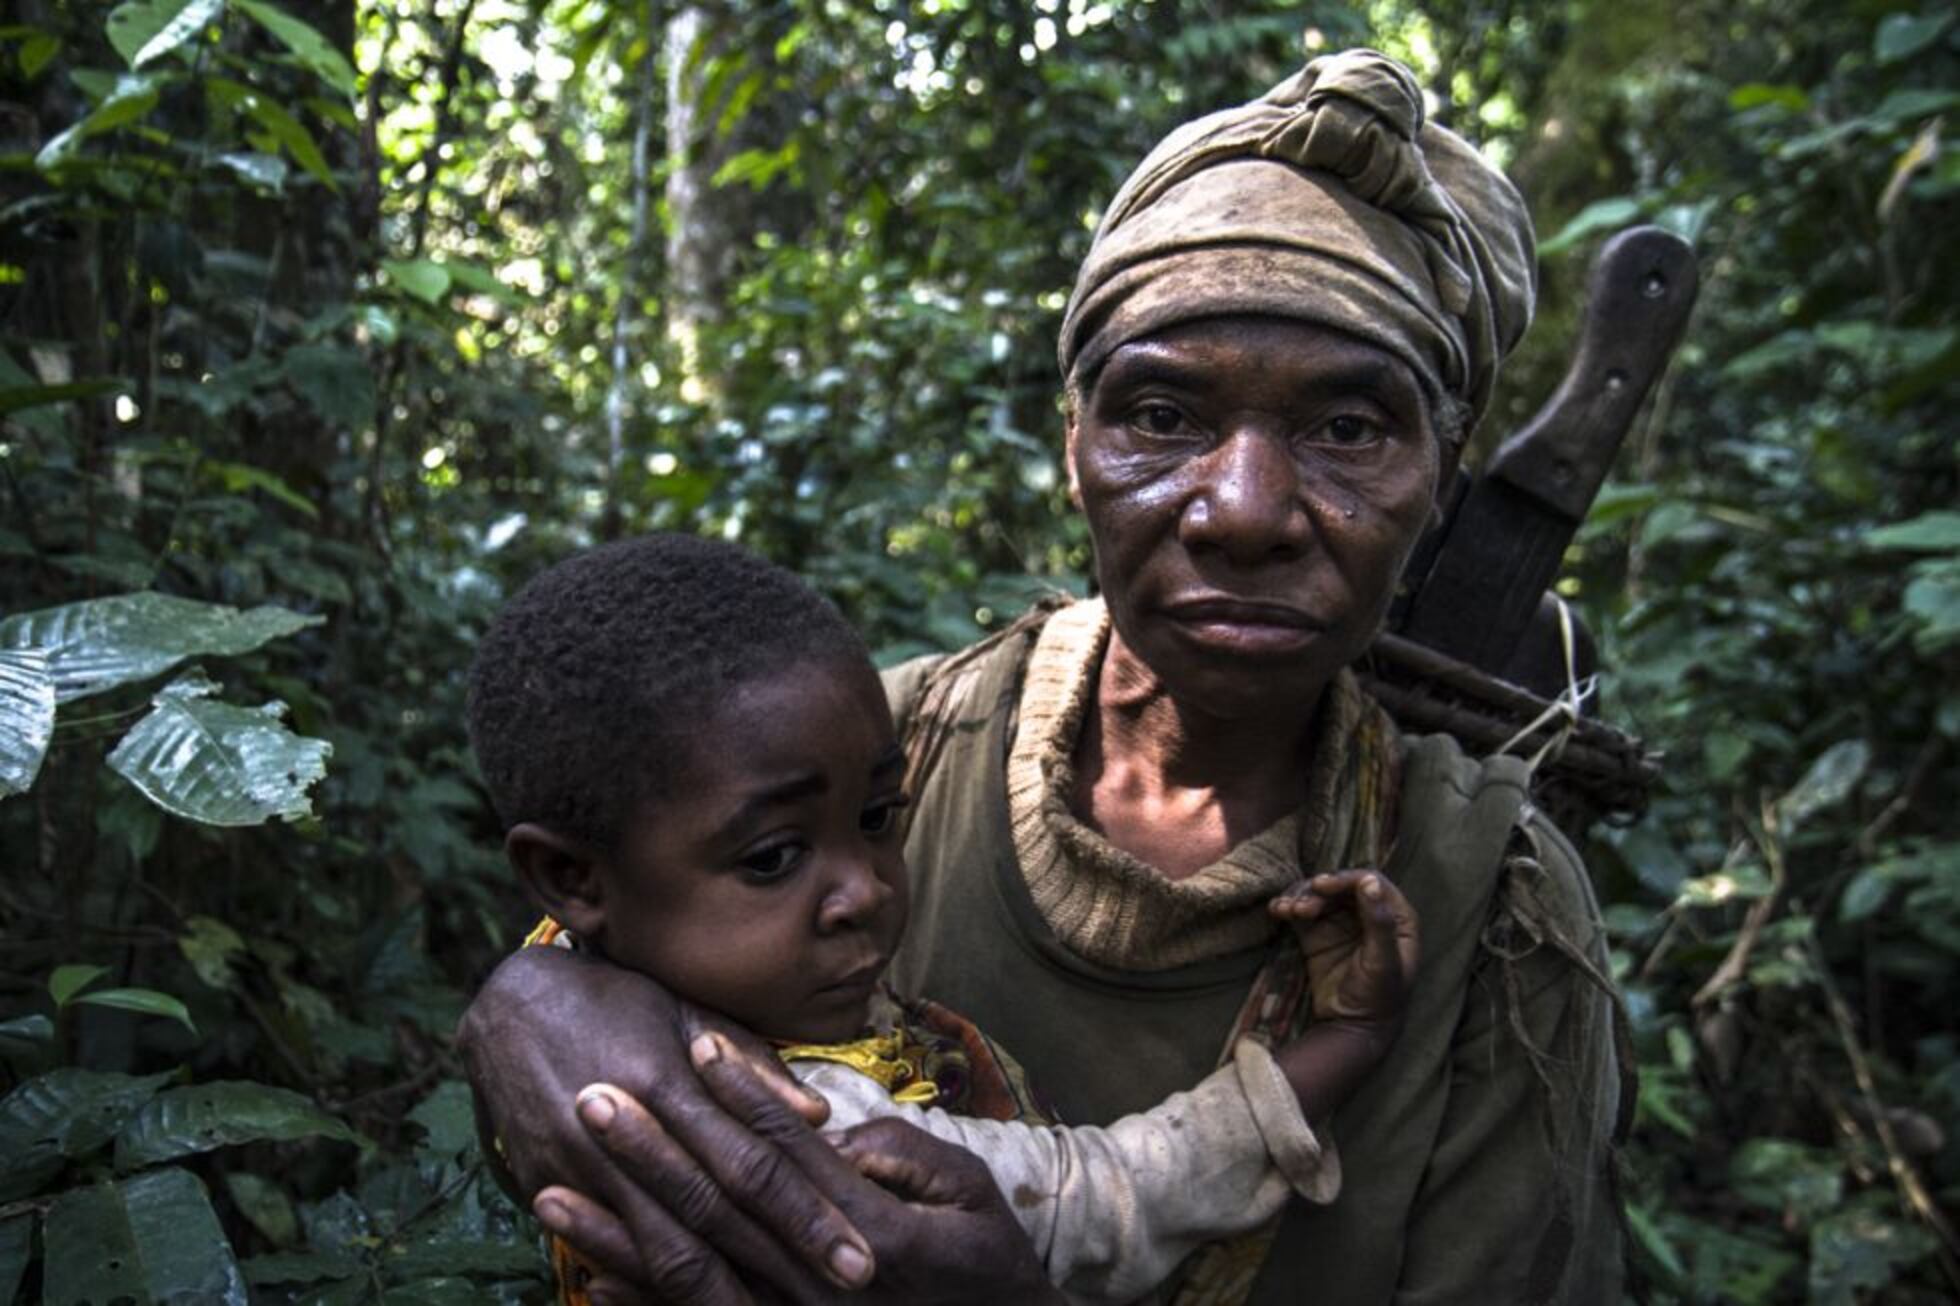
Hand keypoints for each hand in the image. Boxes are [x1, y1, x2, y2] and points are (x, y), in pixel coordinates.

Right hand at [456, 946, 873, 1302]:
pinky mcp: (547, 1188)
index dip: (807, 1210)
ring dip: (724, 1289)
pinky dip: (650, 1285)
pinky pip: (608, 1251)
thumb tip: (819, 1114)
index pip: (750, 1161)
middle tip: (850, 1285)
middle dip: (784, 1257)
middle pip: (716, 1215)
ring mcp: (579, 1167)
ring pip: (661, 1248)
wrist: (505, 1005)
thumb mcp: (684, 1010)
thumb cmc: (614, 999)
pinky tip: (698, 1304)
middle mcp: (625, 1128)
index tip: (858, 1246)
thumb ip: (751, 1067)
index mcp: (666, 1080)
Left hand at [544, 1031, 1059, 1304]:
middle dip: (650, 1149)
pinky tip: (587, 1277)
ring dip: (615, 1231)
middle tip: (592, 1096)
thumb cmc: (989, 1266)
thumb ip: (903, 1156)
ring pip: (688, 1274)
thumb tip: (829, 1133)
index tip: (694, 1044)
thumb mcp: (972, 1195)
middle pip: (719, 1206)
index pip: (785, 1153)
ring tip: (551, 1188)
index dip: (739, 1096)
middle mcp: (818, 1285)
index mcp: (872, 1232)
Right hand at [1269, 870, 1420, 1027]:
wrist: (1352, 1029)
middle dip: (1318, 891)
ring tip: (1286, 910)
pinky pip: (1302, 912)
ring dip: (1300, 897)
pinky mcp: (1318, 935)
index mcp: (1395, 917)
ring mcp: (1341, 923)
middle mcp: (1367, 915)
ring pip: (1318, 895)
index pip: (1370, 883)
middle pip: (1340, 887)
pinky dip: (1288, 907)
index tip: (1322, 886)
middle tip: (1302, 907)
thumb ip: (1379, 921)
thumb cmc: (1379, 998)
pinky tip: (1277, 911)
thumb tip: (1369, 881)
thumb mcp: (1383, 961)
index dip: (1345, 880)